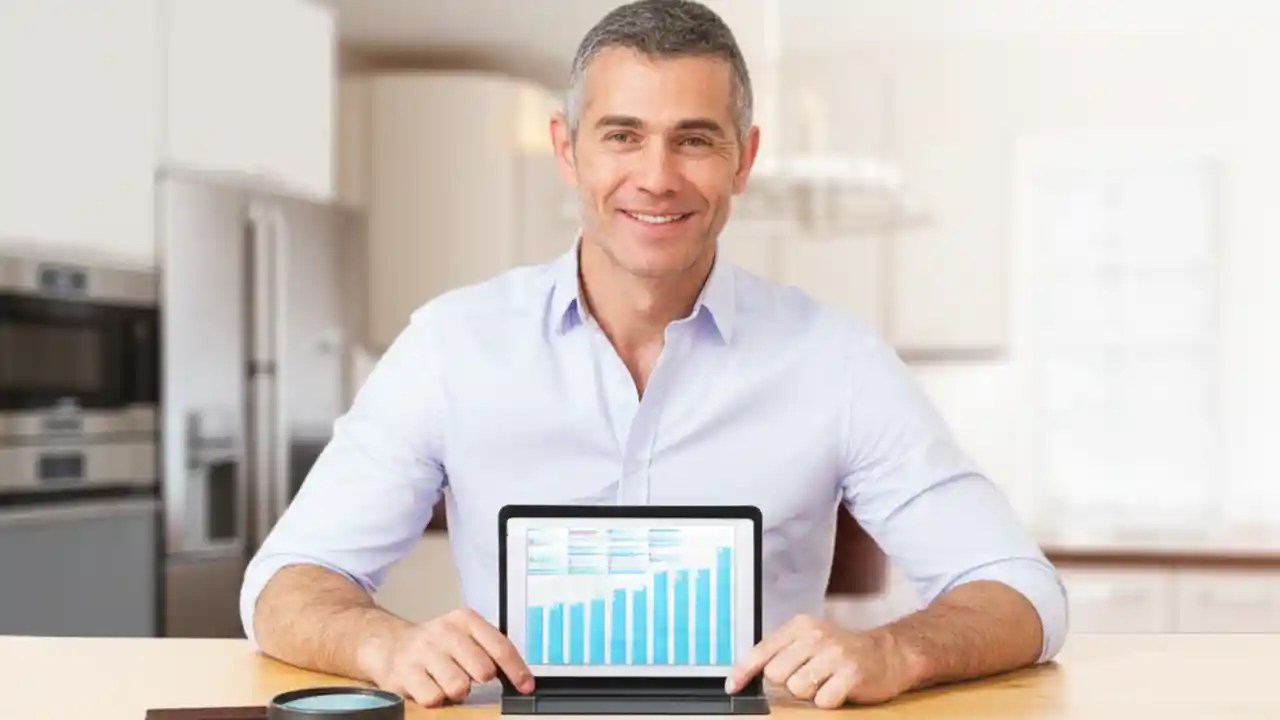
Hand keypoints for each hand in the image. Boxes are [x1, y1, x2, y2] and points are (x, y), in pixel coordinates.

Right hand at [359, 608, 533, 706]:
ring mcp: (424, 652)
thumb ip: (489, 651)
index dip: (517, 670)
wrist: (389, 644)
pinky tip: (429, 687)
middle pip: (483, 670)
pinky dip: (435, 699)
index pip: (500, 646)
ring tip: (446, 682)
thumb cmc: (435, 645)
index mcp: (465, 620)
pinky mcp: (405, 673)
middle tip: (468, 677)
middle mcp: (445, 632)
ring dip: (457, 692)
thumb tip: (520, 677)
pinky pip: (434, 698)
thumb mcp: (463, 636)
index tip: (526, 686)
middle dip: (480, 681)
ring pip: (459, 687)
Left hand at [725, 614, 919, 707]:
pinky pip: (822, 701)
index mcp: (801, 626)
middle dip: (788, 682)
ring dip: (810, 692)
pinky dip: (829, 701)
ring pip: (797, 689)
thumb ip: (780, 653)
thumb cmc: (841, 652)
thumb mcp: (809, 642)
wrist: (888, 654)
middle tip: (810, 675)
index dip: (744, 671)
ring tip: (826, 681)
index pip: (762, 650)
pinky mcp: (851, 674)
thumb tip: (747, 674)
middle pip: (777, 674)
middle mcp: (816, 636)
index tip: (733, 687)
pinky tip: (839, 689)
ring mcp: (834, 655)